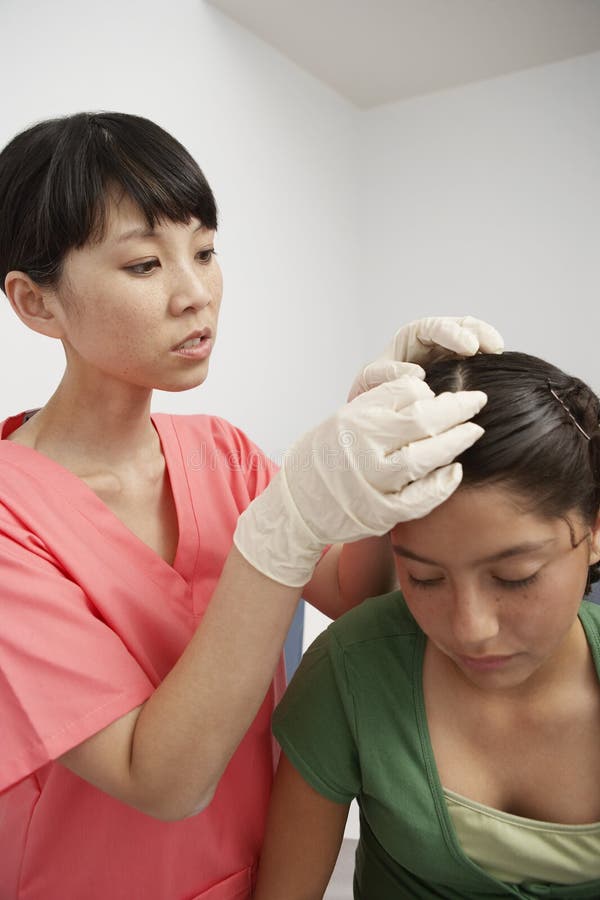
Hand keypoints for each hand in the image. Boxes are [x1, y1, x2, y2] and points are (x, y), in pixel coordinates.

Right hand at [234, 377, 486, 586]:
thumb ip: (381, 405)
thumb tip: (428, 390)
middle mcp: (361, 447)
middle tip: (479, 401)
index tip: (445, 393)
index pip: (405, 392)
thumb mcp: (345, 419)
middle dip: (457, 408)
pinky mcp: (380, 512)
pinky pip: (420, 498)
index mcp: (354, 418)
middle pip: (421, 421)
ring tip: (474, 431)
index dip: (431, 391)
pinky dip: (442, 484)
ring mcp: (371, 481)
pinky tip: (456, 472)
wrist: (297, 506)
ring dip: (456, 443)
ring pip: (423, 458)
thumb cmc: (327, 457)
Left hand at [348, 315, 502, 400]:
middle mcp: (435, 341)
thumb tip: (418, 374)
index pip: (435, 327)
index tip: (469, 348)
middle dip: (479, 333)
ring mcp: (451, 355)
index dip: (454, 334)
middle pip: (463, 327)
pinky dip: (488, 365)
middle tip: (493, 348)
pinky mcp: (461, 371)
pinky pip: (478, 363)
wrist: (378, 410)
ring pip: (475, 342)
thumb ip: (389, 373)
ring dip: (488, 346)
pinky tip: (498, 373)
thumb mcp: (372, 378)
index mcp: (413, 335)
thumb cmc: (373, 389)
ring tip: (500, 356)